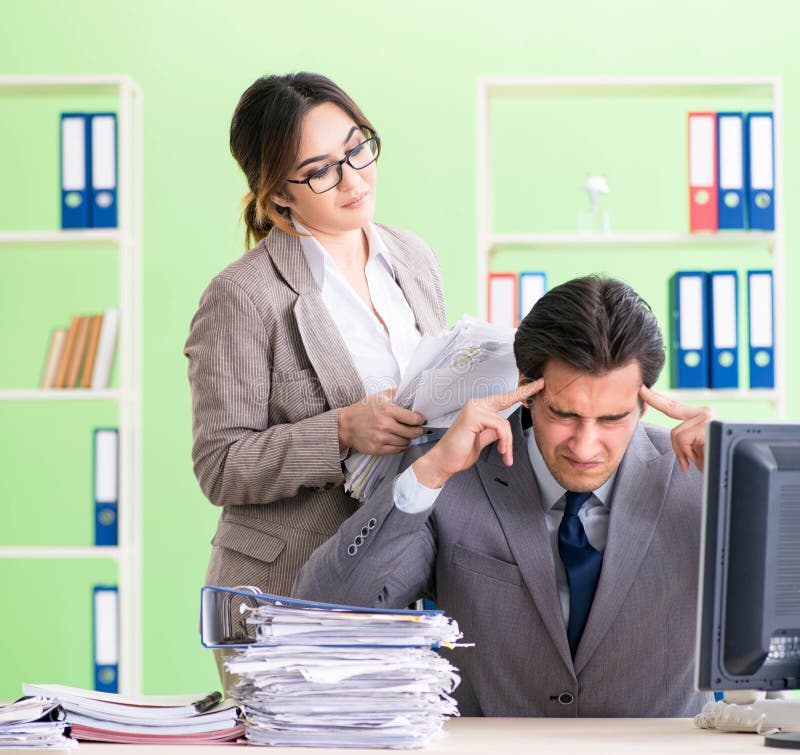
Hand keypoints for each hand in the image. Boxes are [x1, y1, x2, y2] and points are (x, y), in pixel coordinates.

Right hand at [338, 389, 425, 455]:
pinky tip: (398, 440)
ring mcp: (381, 438)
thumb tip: (413, 393)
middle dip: (417, 430)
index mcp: (388, 410)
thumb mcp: (380, 396)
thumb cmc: (364, 409)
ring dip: (408, 439)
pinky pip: (397, 450)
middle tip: (417, 428)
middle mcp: (385, 425)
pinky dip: (400, 446)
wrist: (346, 425)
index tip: (420, 419)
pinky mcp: (377, 449)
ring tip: (405, 434)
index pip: (414, 419)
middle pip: (412, 433)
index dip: (420, 419)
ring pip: (406, 442)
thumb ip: (397, 393)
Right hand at [413, 379, 543, 487]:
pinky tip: (502, 451)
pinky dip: (504, 441)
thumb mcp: (482, 439)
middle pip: (507, 400)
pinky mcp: (473, 416)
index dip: (520, 391)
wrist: (444, 462)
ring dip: (508, 442)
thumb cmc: (459, 452)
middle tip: (540, 385)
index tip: (536, 384)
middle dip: (524, 392)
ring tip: (506, 455)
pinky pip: (499, 426)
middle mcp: (476, 404)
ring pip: (504, 422)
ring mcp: (474, 408)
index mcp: (478, 408)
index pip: (503, 398)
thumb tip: (504, 427)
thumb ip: (493, 430)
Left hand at [639, 385, 714, 472]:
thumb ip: (682, 439)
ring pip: (675, 434)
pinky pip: (682, 440)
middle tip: (641, 389)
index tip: (643, 389)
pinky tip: (701, 458)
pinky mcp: (706, 426)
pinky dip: (687, 454)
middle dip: (654, 398)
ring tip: (699, 458)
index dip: (657, 399)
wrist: (733, 471)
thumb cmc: (715, 463)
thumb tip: (673, 435)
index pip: (674, 406)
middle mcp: (705, 413)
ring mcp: (707, 418)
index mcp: (700, 417)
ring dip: (683, 452)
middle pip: (671, 408)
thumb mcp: (695, 449)